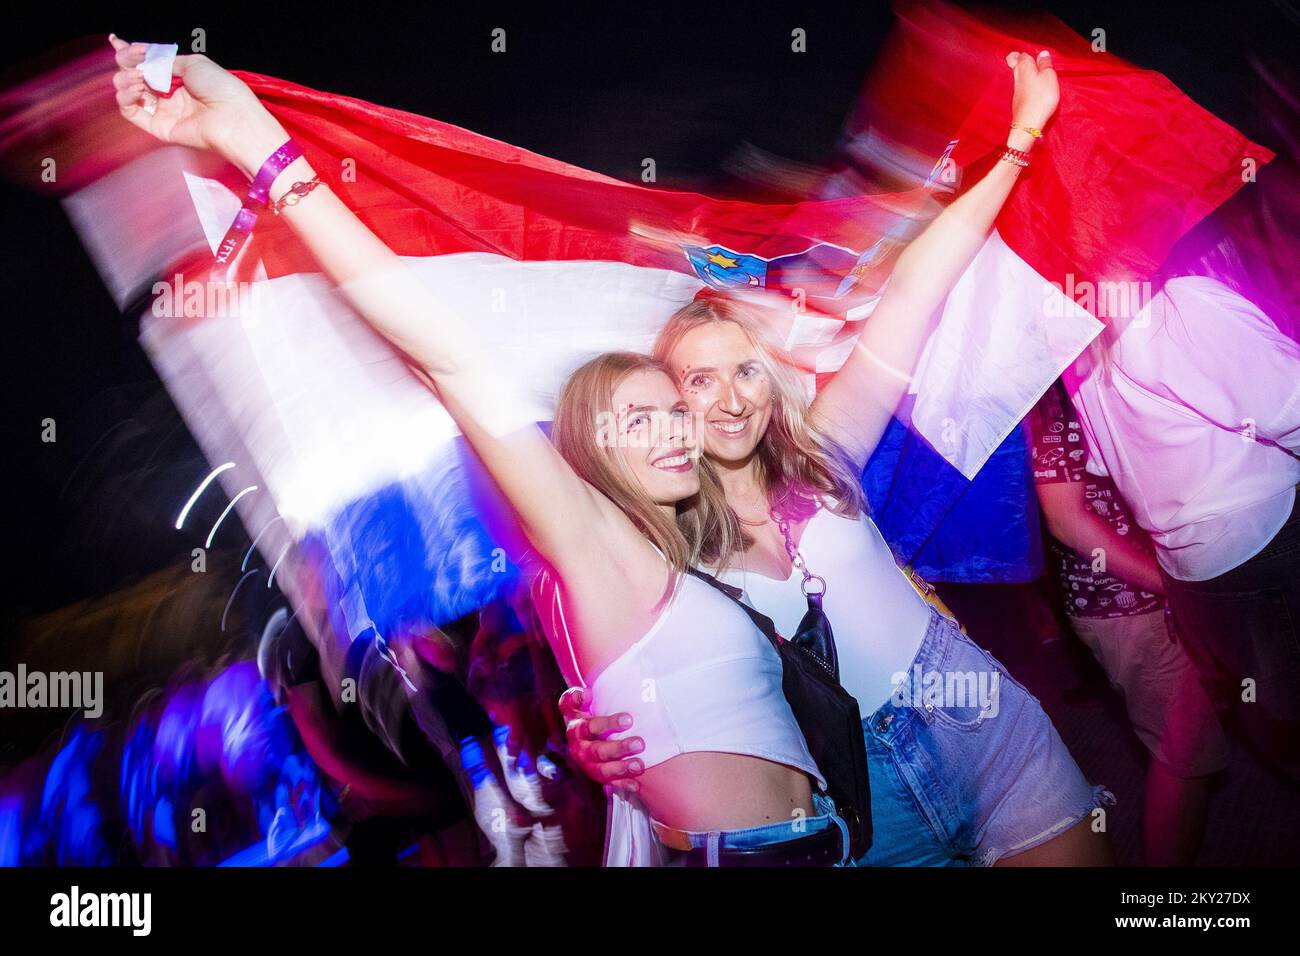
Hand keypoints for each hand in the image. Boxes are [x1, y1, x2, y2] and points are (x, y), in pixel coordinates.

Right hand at [108, 34, 286, 177]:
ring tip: (139, 76)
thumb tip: (145, 59)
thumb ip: (166, 61)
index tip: (116, 40)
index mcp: (180, 79)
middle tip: (136, 58)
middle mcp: (169, 95)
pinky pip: (131, 112)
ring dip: (125, 79)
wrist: (232, 117)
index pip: (148, 64)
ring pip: (128, 93)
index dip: (130, 53)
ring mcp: (163, 112)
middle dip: (127, 62)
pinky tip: (136, 87)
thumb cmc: (221, 89)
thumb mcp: (194, 63)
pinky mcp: (159, 128)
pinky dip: (126, 97)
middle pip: (134, 76)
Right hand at [558, 687, 643, 794]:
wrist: (584, 734)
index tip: (624, 716)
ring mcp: (586, 764)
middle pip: (596, 750)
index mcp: (576, 726)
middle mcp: (578, 746)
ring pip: (601, 770)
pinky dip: (622, 784)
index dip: (603, 721)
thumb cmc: (589, 711)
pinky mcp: (596, 775)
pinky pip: (609, 783)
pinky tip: (635, 784)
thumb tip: (587, 692)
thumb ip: (582, 695)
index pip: (586, 724)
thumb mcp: (582, 700)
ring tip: (639, 765)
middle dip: (618, 748)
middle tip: (640, 743)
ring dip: (621, 768)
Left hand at [1006, 49, 1058, 141]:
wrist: (1029, 122)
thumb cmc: (1041, 97)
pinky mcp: (1018, 101)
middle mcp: (1017, 77)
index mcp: (1024, 67)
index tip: (1030, 54)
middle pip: (1014, 65)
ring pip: (1017, 77)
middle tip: (1027, 60)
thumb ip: (1045, 64)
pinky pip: (1021, 88)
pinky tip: (1032, 87)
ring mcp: (1016, 90)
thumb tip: (1042, 53)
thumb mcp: (1049, 76)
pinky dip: (1025, 85)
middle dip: (1018, 61)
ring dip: (1024, 73)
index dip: (1023, 53)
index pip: (1019, 55)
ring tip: (1034, 72)